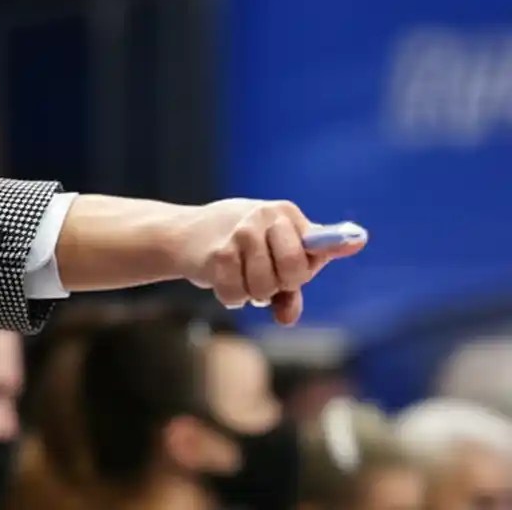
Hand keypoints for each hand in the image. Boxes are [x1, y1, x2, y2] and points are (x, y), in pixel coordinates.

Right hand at [172, 199, 366, 324]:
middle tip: (265, 279)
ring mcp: (241, 233)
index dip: (320, 258)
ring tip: (241, 278)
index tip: (350, 245)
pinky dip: (231, 298)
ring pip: (264, 288)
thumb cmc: (237, 247)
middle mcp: (265, 216)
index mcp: (286, 213)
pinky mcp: (218, 253)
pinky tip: (223, 281)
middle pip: (294, 271)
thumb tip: (288, 318)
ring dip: (253, 294)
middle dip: (280, 285)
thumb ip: (290, 281)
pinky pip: (237, 295)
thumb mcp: (269, 255)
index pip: (318, 246)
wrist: (182, 235)